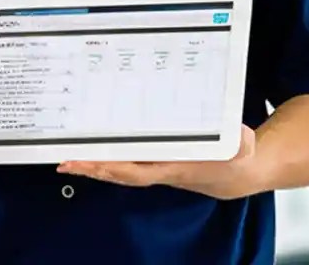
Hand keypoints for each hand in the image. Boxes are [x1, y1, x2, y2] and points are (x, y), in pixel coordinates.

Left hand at [56, 125, 258, 199]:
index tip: (96, 161)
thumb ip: (240, 141)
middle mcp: (158, 169)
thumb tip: (239, 135)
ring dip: (91, 165)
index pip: (140, 169)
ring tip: (65, 161)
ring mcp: (153, 166)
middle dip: (93, 167)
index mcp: (174, 167)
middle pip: (118, 171)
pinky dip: (102, 158)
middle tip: (66, 162)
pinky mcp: (150, 159)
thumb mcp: (242, 147)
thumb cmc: (235, 157)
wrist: (234, 172)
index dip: (117, 166)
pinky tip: (86, 153)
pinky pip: (121, 160)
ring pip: (116, 167)